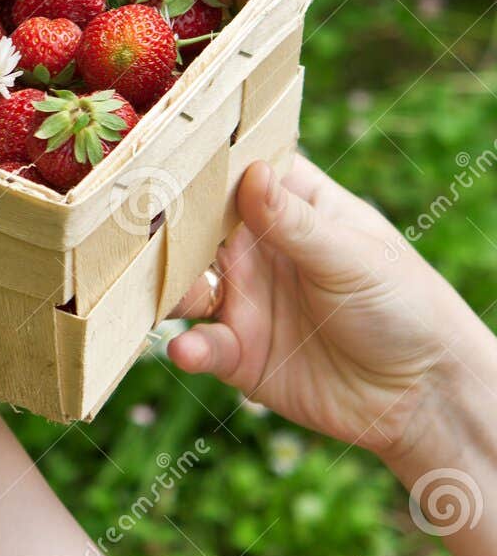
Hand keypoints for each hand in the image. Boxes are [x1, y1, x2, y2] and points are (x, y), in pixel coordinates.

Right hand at [169, 155, 493, 463]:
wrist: (425, 397)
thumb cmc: (406, 306)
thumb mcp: (352, 256)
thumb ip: (294, 222)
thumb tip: (249, 172)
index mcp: (289, 208)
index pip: (235, 173)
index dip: (199, 164)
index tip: (164, 158)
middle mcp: (255, 248)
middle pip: (193, 228)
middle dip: (163, 227)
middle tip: (130, 226)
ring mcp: (242, 300)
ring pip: (182, 286)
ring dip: (165, 288)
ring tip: (161, 294)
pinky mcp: (237, 353)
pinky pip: (200, 345)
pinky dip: (187, 348)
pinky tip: (187, 349)